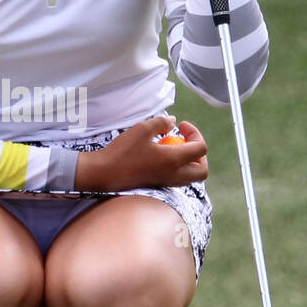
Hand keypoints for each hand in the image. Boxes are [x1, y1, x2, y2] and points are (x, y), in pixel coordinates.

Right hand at [75, 115, 208, 191]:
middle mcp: (174, 174)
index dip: (196, 133)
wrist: (105, 173)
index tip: (181, 126)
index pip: (200, 149)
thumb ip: (161, 122)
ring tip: (175, 147)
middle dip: (200, 154)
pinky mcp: (158, 185)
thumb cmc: (123, 151)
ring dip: (190, 162)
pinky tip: (163, 155)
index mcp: (173, 160)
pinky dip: (179, 168)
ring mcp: (166, 182)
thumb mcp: (142, 129)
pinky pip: (178, 179)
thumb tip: (172, 121)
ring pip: (191, 177)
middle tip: (187, 141)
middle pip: (202, 170)